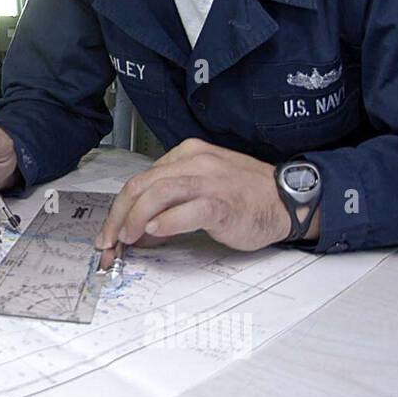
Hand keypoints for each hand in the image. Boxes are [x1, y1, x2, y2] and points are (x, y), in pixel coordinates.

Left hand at [95, 138, 317, 262]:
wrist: (288, 200)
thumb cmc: (246, 196)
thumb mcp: (201, 191)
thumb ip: (168, 205)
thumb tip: (137, 231)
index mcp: (186, 154)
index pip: (140, 180)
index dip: (118, 209)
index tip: (109, 233)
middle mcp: (195, 162)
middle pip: (141, 186)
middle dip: (118, 216)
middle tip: (109, 242)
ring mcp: (209, 181)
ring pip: (157, 193)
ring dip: (135, 219)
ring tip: (127, 240)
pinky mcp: (223, 203)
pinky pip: (187, 209)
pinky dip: (166, 222)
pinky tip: (154, 233)